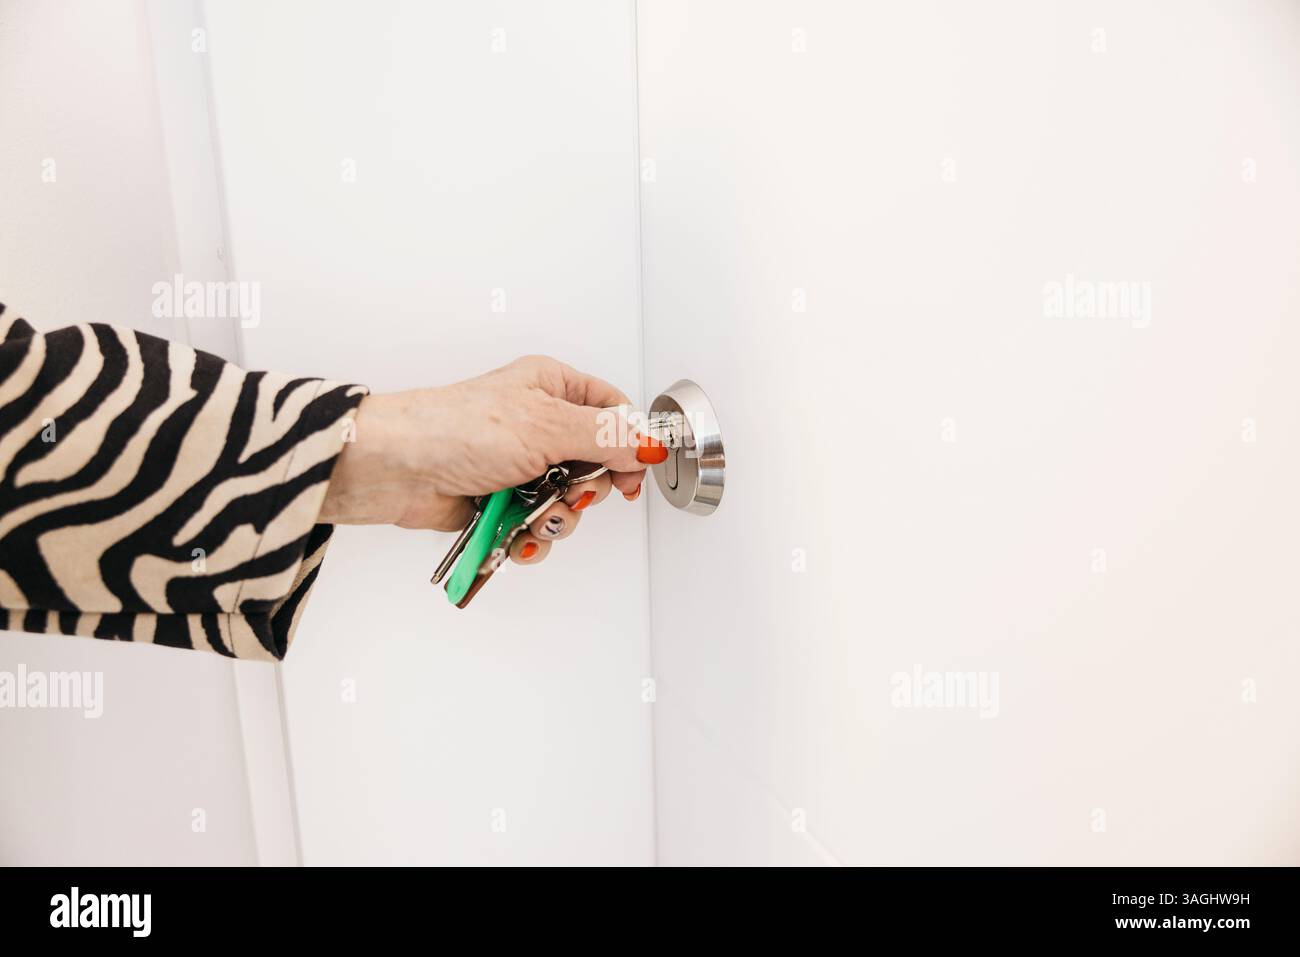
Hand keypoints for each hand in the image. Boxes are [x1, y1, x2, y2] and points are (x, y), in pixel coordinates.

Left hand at [318, 356, 666, 564]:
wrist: (395, 469)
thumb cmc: (453, 428)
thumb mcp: (545, 425)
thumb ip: (605, 437)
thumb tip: (651, 444)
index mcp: (552, 388)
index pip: (614, 414)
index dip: (629, 446)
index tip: (632, 475)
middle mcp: (540, 425)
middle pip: (597, 466)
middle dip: (587, 491)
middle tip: (570, 492)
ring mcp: (521, 466)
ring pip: (570, 504)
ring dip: (558, 519)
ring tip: (536, 516)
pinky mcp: (503, 502)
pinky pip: (539, 528)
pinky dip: (533, 538)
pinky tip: (519, 536)